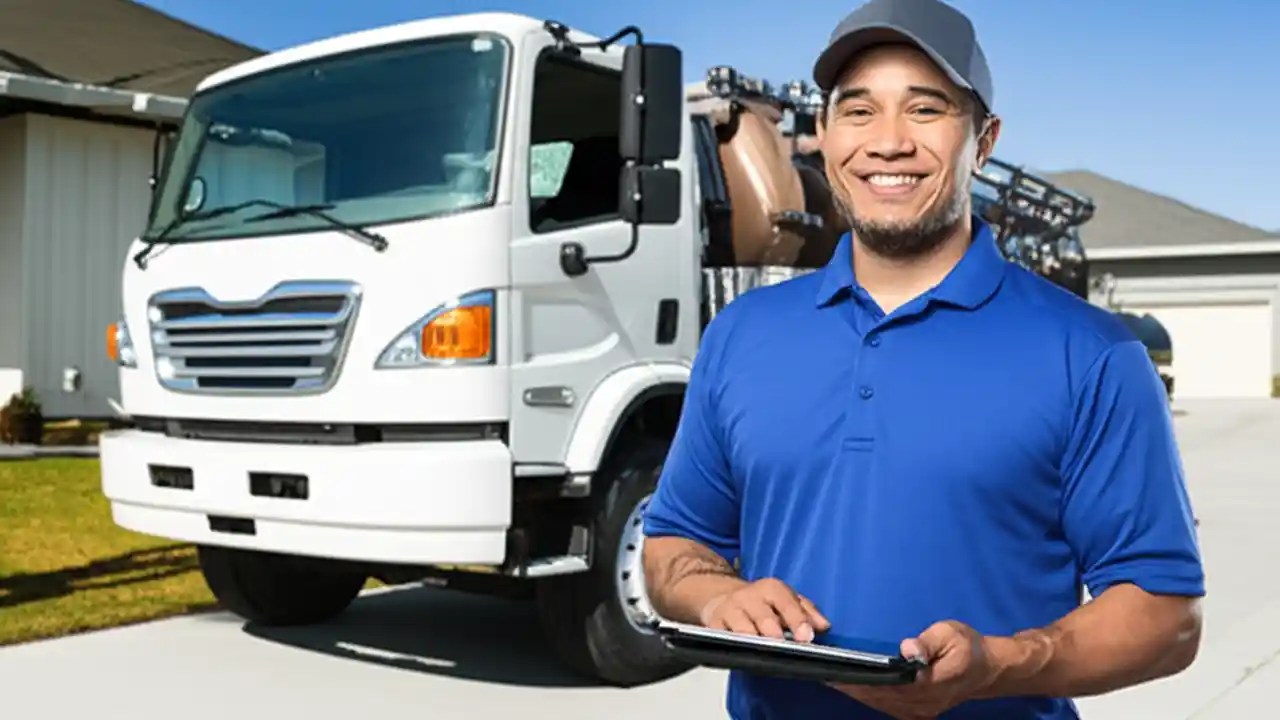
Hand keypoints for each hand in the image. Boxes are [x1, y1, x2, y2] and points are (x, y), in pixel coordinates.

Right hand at [699, 577, 830, 641]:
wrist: (723, 598)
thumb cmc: (761, 603)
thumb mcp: (786, 600)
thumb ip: (807, 612)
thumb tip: (823, 626)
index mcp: (771, 589)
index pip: (787, 603)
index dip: (798, 620)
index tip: (806, 636)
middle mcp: (750, 597)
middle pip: (764, 616)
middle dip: (774, 632)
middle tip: (784, 647)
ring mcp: (731, 611)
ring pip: (742, 628)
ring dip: (753, 640)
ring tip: (763, 652)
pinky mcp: (714, 625)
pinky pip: (722, 637)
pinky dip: (731, 645)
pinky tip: (741, 653)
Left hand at [828, 620, 1000, 719]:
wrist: (988, 670)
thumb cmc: (967, 647)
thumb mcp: (951, 635)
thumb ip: (929, 642)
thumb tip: (908, 649)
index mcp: (930, 683)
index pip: (887, 683)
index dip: (860, 678)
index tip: (836, 669)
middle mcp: (921, 703)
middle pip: (878, 696)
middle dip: (850, 685)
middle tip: (823, 670)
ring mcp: (918, 711)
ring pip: (880, 704)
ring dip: (857, 692)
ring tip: (832, 676)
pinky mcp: (916, 711)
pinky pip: (886, 706)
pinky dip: (868, 696)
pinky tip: (853, 685)